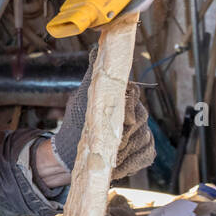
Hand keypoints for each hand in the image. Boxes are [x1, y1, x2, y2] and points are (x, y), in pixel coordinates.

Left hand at [50, 48, 155, 180]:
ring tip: (106, 154)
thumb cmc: (76, 122)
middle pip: (141, 119)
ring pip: (143, 139)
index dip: (127, 107)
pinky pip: (144, 156)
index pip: (134, 95)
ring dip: (123, 150)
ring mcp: (142, 134)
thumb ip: (92, 77)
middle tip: (105, 140)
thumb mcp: (82, 98)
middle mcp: (137, 114)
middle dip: (122, 132)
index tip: (118, 118)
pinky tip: (116, 165)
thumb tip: (96, 51)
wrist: (71, 152)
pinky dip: (130, 162)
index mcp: (124, 98)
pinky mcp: (143, 153)